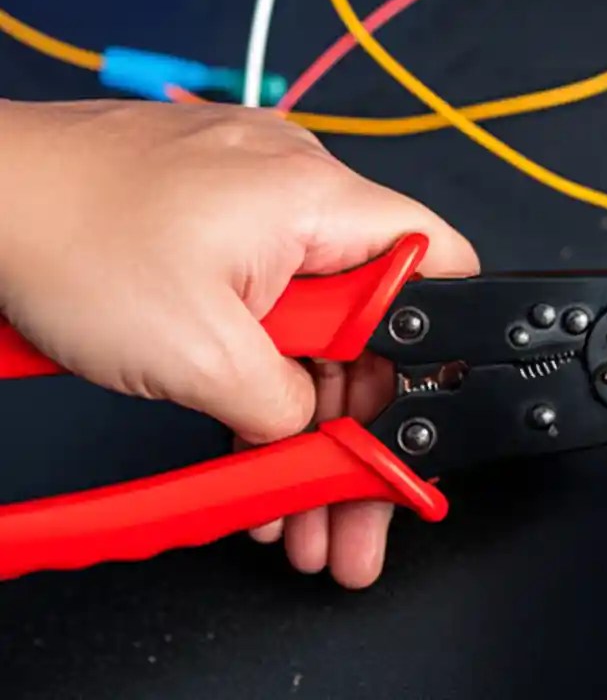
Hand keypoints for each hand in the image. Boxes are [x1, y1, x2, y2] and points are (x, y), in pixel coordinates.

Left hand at [0, 99, 478, 587]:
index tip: (422, 424)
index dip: (441, 351)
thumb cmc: (64, 239)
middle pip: (371, 325)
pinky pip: (266, 314)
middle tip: (353, 512)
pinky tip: (252, 452)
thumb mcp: (197, 355)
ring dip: (306, 420)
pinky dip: (262, 380)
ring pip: (315, 332)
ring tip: (297, 512)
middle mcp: (299, 194)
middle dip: (360, 427)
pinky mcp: (214, 232)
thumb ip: (288, 406)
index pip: (438, 265)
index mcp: (318, 200)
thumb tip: (318, 430)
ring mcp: (254, 213)